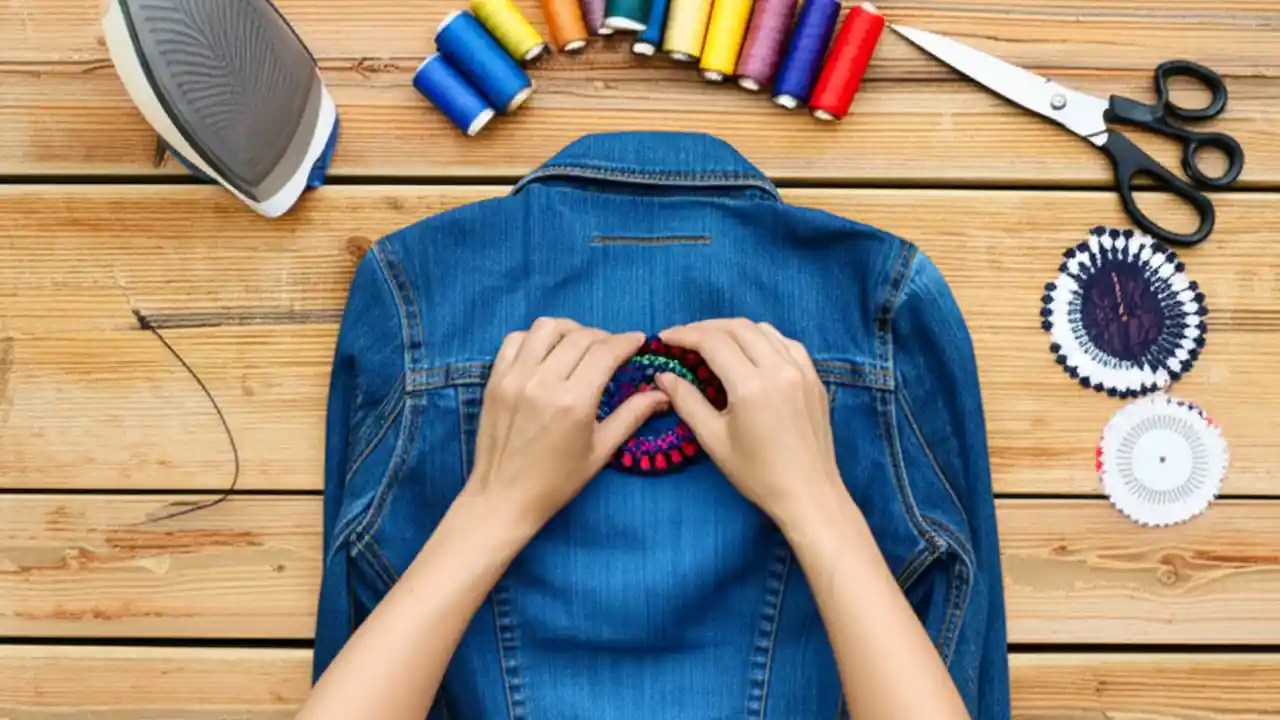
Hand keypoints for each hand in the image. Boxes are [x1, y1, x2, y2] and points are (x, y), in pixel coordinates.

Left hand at [465, 318, 667, 534]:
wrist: (502, 497)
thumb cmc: (556, 482)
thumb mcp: (601, 451)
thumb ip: (631, 416)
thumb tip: (662, 394)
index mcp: (573, 402)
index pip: (605, 352)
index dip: (626, 341)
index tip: (637, 340)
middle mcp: (543, 382)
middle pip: (580, 336)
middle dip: (603, 336)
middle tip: (612, 348)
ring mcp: (515, 378)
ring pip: (546, 327)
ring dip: (569, 329)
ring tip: (579, 343)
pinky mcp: (495, 379)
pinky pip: (515, 339)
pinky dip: (535, 337)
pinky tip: (547, 351)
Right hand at [656, 319, 843, 525]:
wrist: (808, 493)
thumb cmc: (757, 474)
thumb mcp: (714, 440)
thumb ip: (687, 402)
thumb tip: (663, 376)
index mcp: (751, 386)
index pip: (713, 342)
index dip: (685, 334)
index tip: (665, 337)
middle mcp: (779, 370)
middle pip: (738, 328)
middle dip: (706, 327)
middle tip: (685, 337)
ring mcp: (801, 371)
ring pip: (765, 330)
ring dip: (735, 329)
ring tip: (714, 341)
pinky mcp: (814, 379)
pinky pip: (788, 344)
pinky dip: (765, 338)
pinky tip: (752, 350)